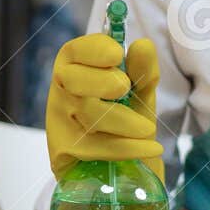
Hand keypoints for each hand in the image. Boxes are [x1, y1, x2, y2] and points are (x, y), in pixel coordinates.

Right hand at [44, 33, 163, 182]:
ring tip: (148, 128)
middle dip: (105, 82)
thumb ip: (143, 69)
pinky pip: (97, 146)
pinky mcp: (63, 151)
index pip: (74, 51)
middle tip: (127, 89)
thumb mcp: (138, 90)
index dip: (95, 49)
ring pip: (89, 114)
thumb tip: (143, 45)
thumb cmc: (126, 115)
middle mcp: (60, 90)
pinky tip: (151, 148)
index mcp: (74, 66)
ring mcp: (58, 121)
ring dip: (126, 121)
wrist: (119, 164)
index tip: (119, 55)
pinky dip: (130, 147)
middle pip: (74, 80)